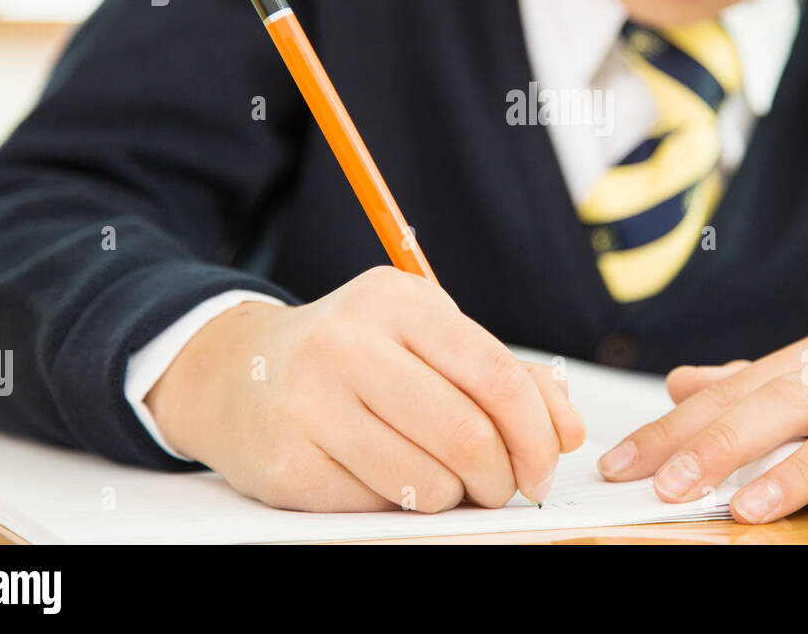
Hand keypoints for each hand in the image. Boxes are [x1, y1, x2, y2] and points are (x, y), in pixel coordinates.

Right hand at [145, 266, 584, 511]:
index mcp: (397, 301)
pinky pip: (375, 504)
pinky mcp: (286, 459)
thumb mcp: (426, 340)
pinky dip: (398, 503)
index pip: (495, 374)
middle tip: (504, 487)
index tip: (546, 464)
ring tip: (443, 480)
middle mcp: (349, 343)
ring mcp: (310, 401)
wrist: (238, 373)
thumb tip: (568, 428)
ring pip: (424, 481)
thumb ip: (504, 375)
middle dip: (502, 476)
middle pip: (466, 434)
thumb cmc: (355, 357)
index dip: (536, 431)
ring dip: (452, 496)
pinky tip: (382, 476)